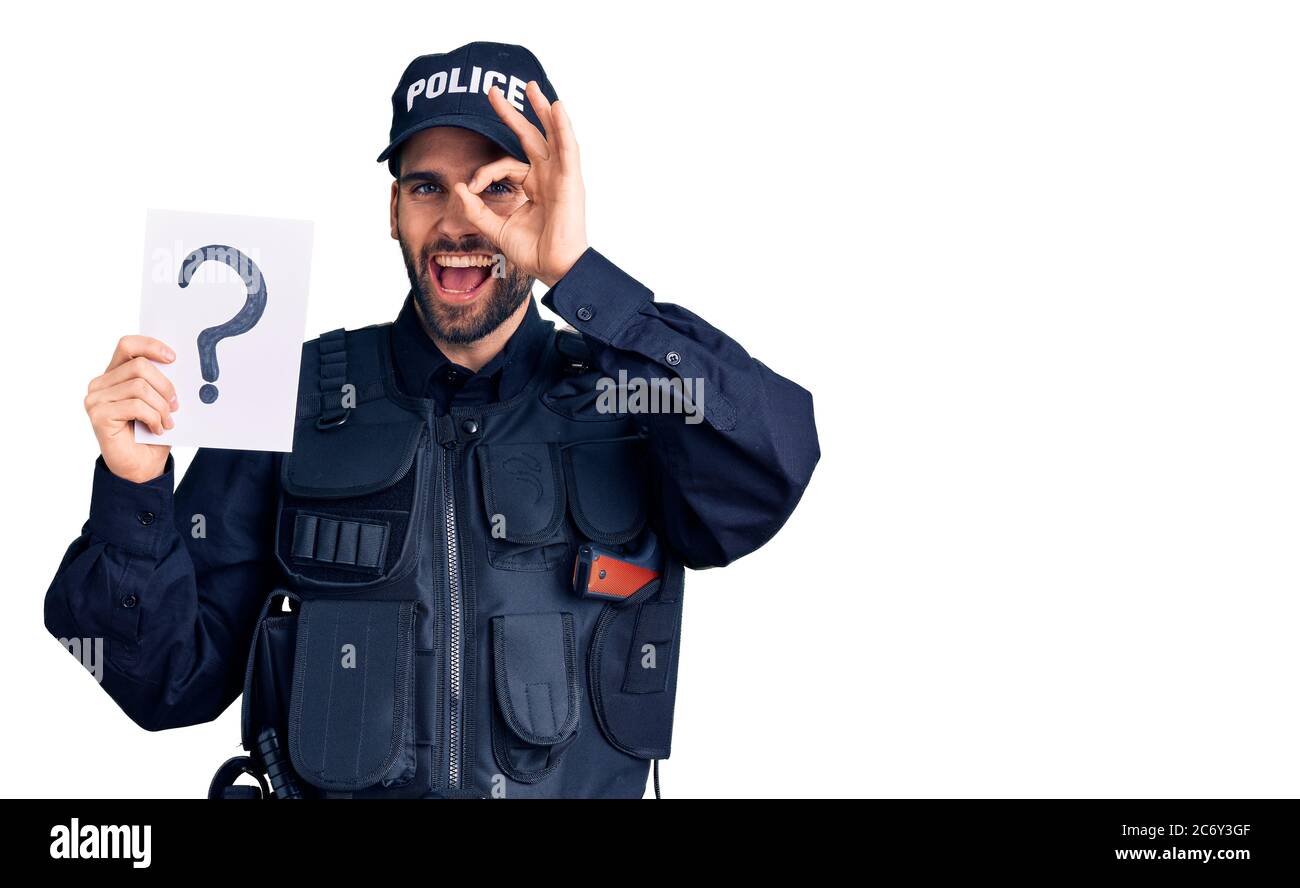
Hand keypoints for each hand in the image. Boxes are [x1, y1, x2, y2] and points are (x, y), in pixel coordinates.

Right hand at [85, 336, 177, 483]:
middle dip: (165, 386)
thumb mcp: (159, 402)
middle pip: (139, 365)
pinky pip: (135, 405)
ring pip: (140, 386)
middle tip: (175, 405)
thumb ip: (160, 382)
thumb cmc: (151, 433)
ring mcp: (96, 399)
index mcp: (115, 374)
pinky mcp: (98, 414)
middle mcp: (100, 384)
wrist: (142, 467)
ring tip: (167, 421)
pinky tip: (157, 429)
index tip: (173, 358)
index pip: (128, 345)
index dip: (151, 346)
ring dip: (161, 406)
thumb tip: (177, 363)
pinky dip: (153, 417)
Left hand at [453, 81, 587, 287]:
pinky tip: (556, 108)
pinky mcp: (571, 180)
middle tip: (494, 91)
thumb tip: (458, 187)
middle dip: (513, 113)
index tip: (470, 188)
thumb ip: (477, 209)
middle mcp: (548, 177)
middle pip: (530, 137)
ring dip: (541, 109)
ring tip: (531, 87)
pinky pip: (567, 148)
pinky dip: (563, 127)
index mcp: (534, 187)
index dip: (484, 172)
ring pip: (551, 135)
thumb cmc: (535, 252)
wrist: (556, 268)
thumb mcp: (497, 228)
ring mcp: (561, 176)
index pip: (505, 165)